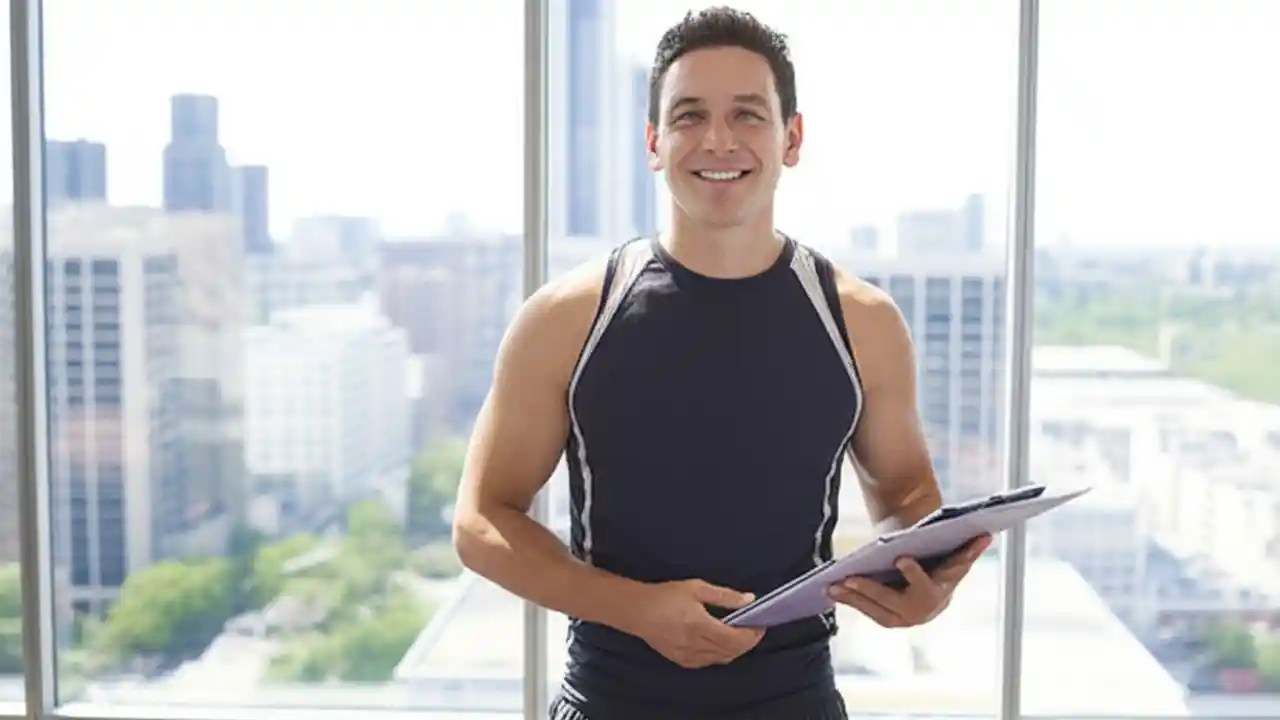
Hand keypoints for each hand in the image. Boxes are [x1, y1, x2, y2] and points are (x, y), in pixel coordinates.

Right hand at [628, 579, 765, 668]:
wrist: (637, 611)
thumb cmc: (666, 596)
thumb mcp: (696, 588)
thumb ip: (725, 596)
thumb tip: (750, 599)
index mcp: (701, 626)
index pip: (735, 639)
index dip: (752, 635)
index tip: (760, 625)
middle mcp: (696, 645)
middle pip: (731, 651)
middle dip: (747, 642)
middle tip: (754, 630)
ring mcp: (688, 656)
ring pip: (721, 659)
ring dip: (734, 650)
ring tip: (739, 635)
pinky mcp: (681, 660)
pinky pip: (708, 662)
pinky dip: (719, 654)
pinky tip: (720, 643)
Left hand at [827, 533, 992, 627]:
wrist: (932, 588)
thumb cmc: (941, 566)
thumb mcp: (953, 557)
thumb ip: (968, 549)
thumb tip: (987, 534)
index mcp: (938, 593)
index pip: (925, 585)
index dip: (914, 573)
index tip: (901, 558)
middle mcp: (920, 612)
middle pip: (892, 602)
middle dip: (870, 590)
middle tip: (850, 577)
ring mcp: (901, 619)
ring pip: (875, 610)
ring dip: (853, 598)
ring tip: (832, 585)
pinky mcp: (886, 619)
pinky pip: (866, 611)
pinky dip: (850, 601)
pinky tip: (831, 590)